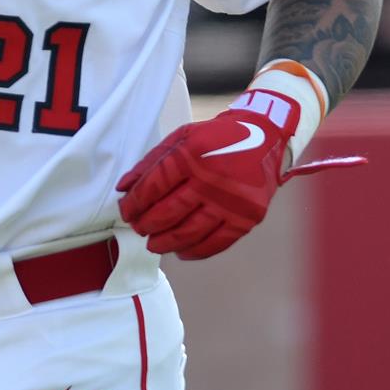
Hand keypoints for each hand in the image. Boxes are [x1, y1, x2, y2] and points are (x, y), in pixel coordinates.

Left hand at [114, 101, 365, 259]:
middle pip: (169, 212)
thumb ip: (151, 162)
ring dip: (166, 242)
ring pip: (190, 232)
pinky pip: (216, 243)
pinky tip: (181, 250)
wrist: (266, 137)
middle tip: (138, 229)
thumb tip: (123, 188)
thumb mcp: (182, 137)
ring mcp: (232, 201)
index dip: (134, 203)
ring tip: (154, 244)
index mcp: (192, 155)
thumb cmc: (217, 137)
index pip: (153, 186)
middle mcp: (212, 179)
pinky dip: (195, 251)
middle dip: (147, 225)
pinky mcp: (248, 217)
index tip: (126, 211)